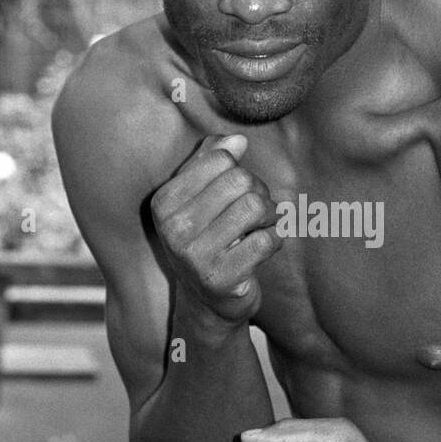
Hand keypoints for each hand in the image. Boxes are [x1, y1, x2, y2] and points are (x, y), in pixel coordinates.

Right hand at [150, 133, 281, 325]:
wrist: (207, 302)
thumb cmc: (207, 241)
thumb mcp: (199, 199)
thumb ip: (211, 161)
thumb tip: (237, 139)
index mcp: (164, 203)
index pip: (221, 159)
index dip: (239, 170)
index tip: (237, 191)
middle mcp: (174, 229)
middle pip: (241, 181)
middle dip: (259, 192)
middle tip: (258, 211)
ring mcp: (195, 257)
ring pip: (256, 206)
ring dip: (271, 215)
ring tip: (264, 226)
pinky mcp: (222, 279)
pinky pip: (267, 240)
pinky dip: (276, 238)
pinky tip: (265, 247)